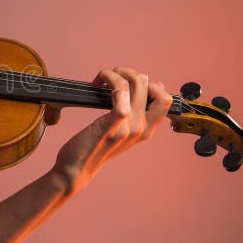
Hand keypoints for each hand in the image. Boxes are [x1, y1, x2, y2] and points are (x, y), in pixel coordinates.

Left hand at [52, 67, 172, 193]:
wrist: (76, 169)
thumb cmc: (93, 147)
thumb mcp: (120, 132)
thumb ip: (132, 116)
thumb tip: (139, 90)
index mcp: (146, 129)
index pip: (165, 98)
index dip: (148, 84)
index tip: (128, 85)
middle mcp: (142, 128)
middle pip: (149, 84)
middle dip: (128, 72)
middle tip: (109, 77)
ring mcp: (129, 128)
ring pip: (134, 83)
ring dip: (116, 73)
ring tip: (101, 79)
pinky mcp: (111, 126)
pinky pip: (120, 95)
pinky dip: (110, 81)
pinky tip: (97, 85)